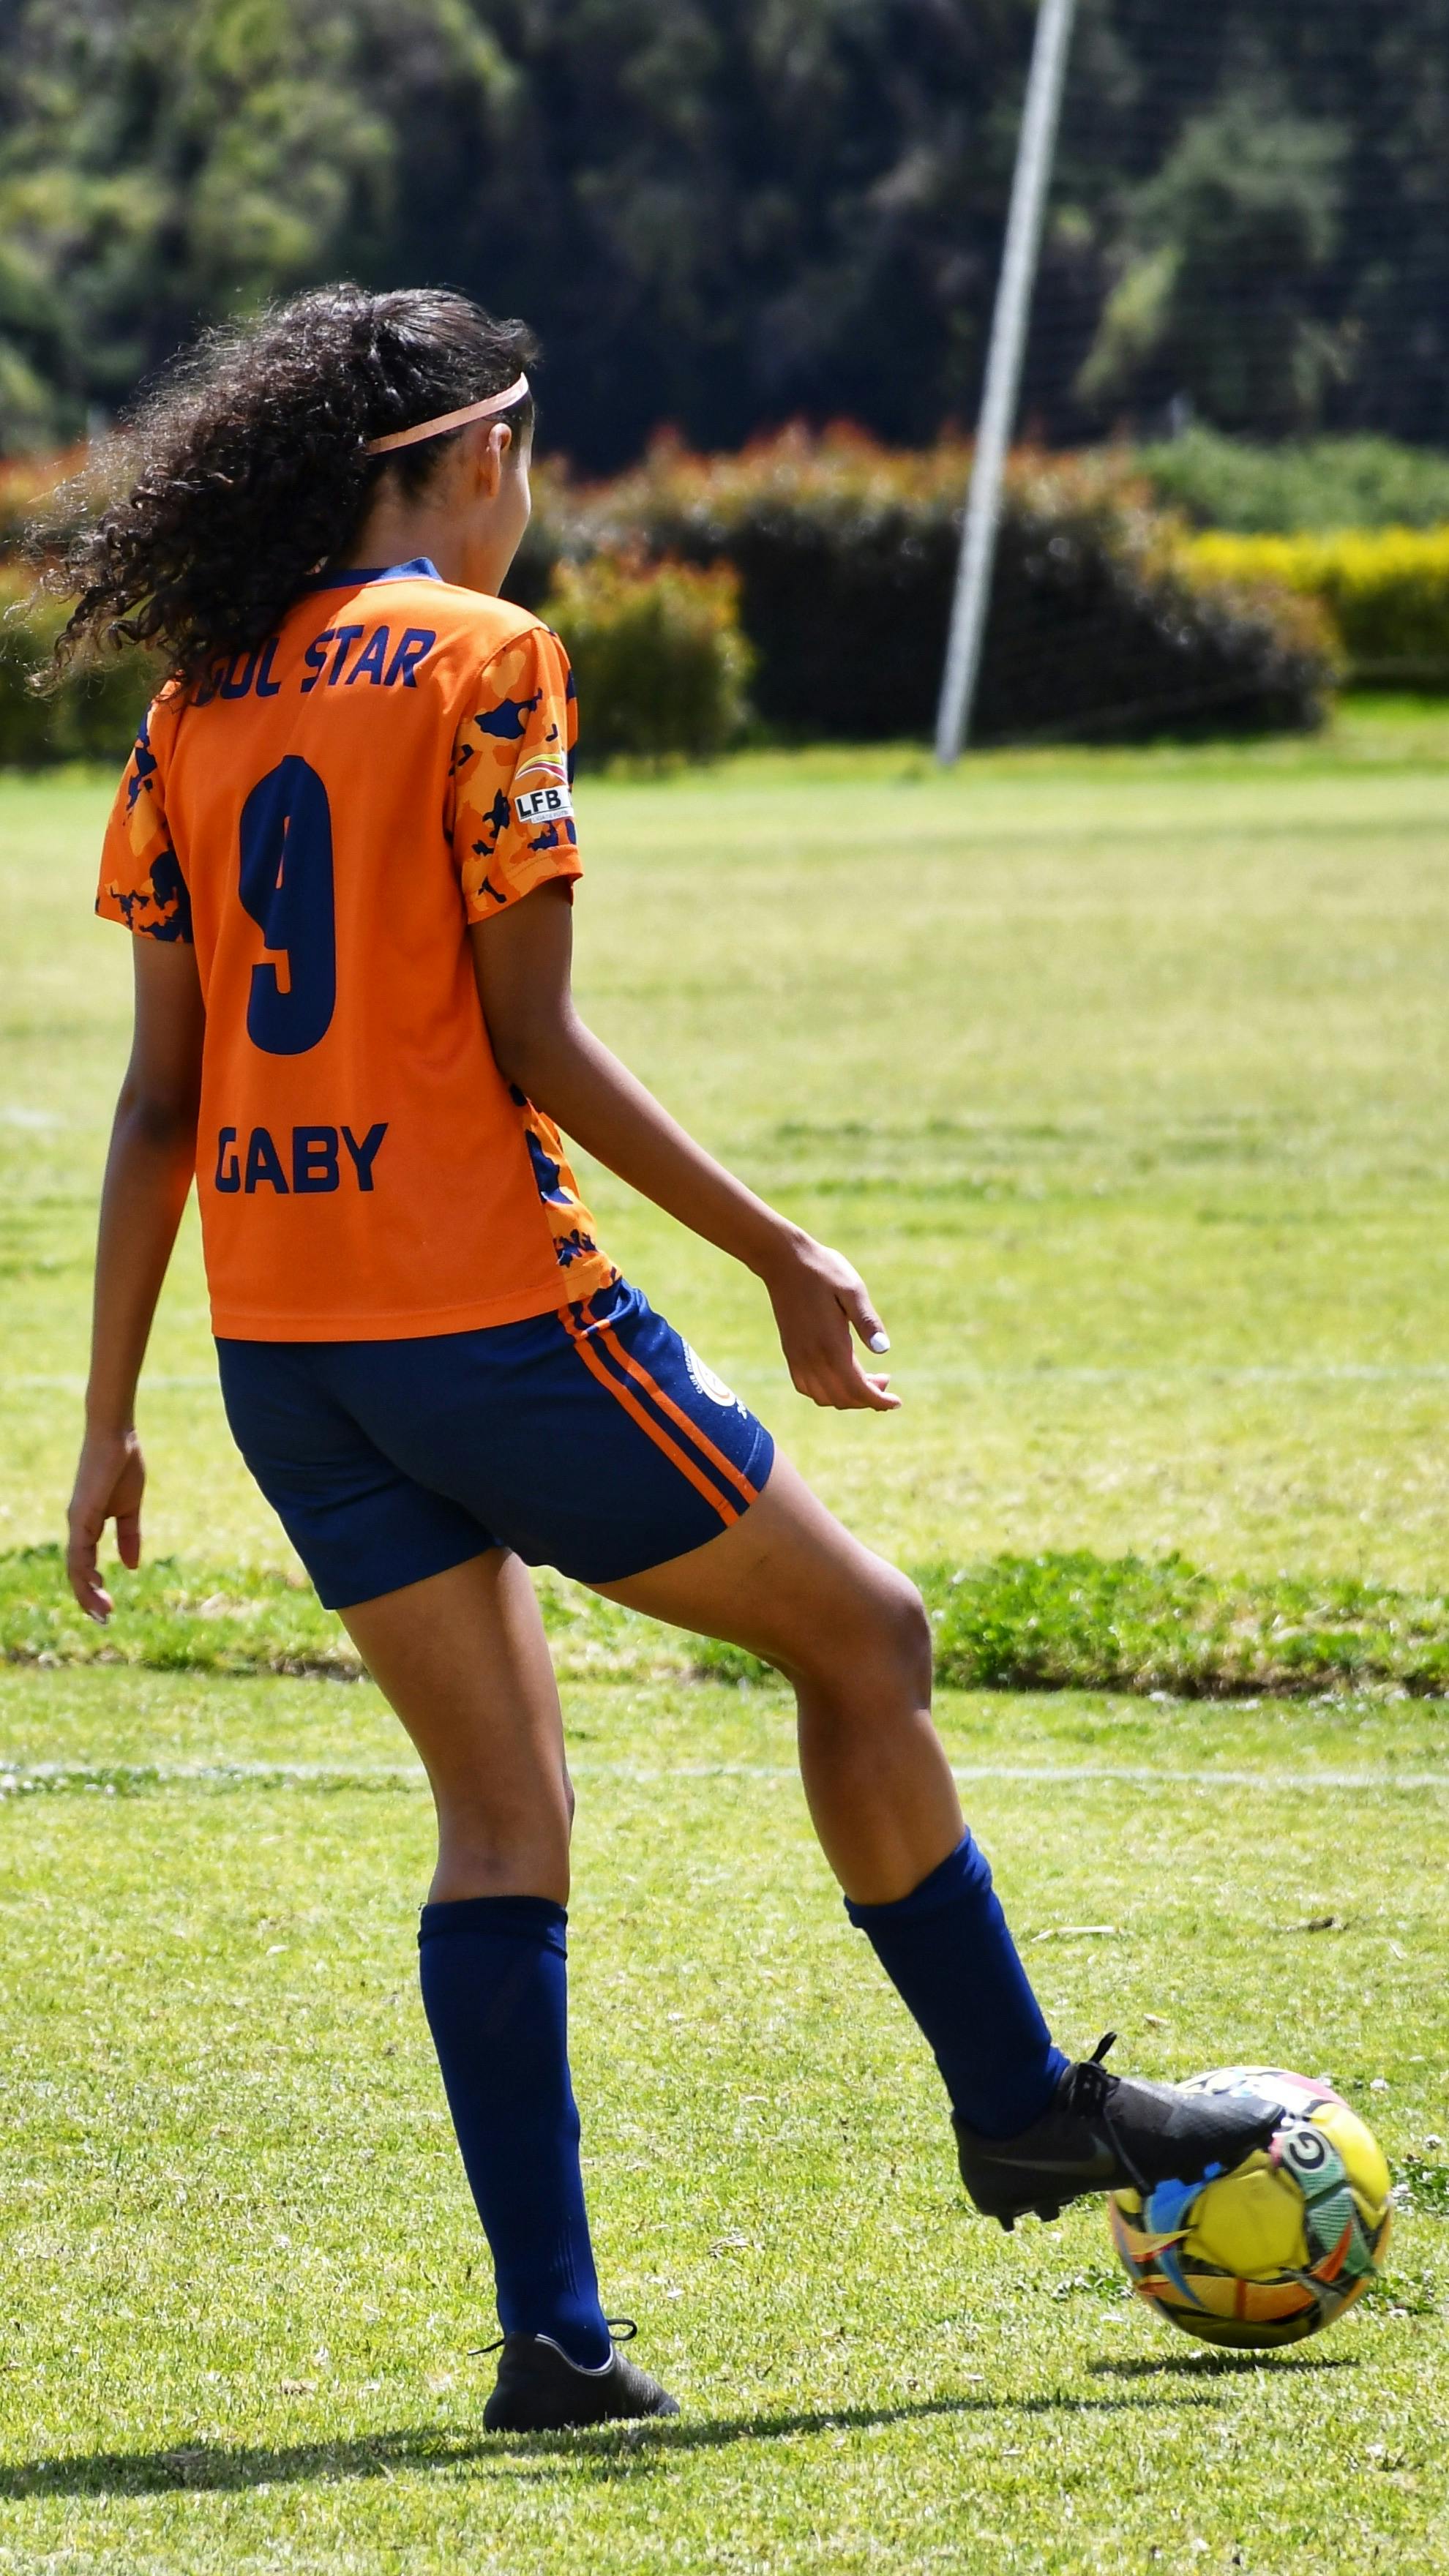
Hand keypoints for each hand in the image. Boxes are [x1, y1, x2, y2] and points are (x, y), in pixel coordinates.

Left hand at [67, 1427, 145, 1620]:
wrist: (116, 1437)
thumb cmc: (123, 1466)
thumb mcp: (130, 1509)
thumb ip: (129, 1536)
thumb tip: (131, 1566)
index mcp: (88, 1525)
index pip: (84, 1565)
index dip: (93, 1588)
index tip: (108, 1608)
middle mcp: (77, 1527)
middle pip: (76, 1573)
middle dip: (88, 1599)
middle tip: (105, 1619)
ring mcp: (77, 1522)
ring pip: (75, 1568)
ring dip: (87, 1593)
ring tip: (103, 1613)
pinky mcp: (81, 1515)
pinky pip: (79, 1551)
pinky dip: (84, 1572)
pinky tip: (95, 1586)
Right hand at [760, 1230, 900, 1411]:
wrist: (784, 1262)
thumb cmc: (824, 1272)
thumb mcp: (852, 1290)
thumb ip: (867, 1322)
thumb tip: (884, 1350)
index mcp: (832, 1346)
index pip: (858, 1390)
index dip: (880, 1401)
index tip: (897, 1402)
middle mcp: (812, 1358)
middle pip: (843, 1398)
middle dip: (868, 1399)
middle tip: (885, 1379)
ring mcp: (798, 1358)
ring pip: (824, 1398)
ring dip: (848, 1398)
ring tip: (866, 1379)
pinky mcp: (790, 1353)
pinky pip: (806, 1387)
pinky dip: (825, 1392)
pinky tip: (838, 1376)